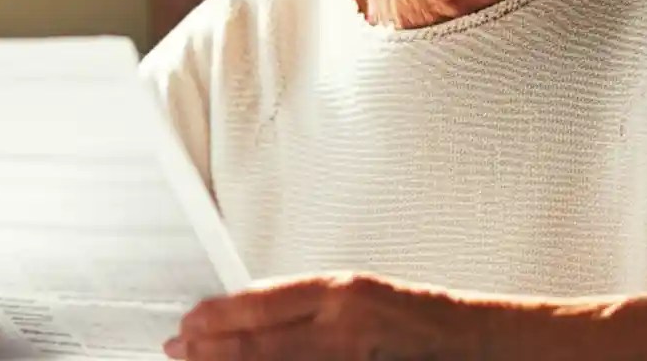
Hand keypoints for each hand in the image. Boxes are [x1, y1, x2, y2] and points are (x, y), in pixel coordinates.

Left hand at [164, 274, 482, 360]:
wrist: (468, 344)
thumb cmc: (413, 320)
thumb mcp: (357, 296)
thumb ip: (306, 306)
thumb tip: (245, 316)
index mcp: (342, 292)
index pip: (265, 303)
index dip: (220, 316)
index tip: (189, 320)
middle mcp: (344, 326)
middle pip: (261, 344)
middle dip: (211, 351)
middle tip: (178, 349)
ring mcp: (351, 358)